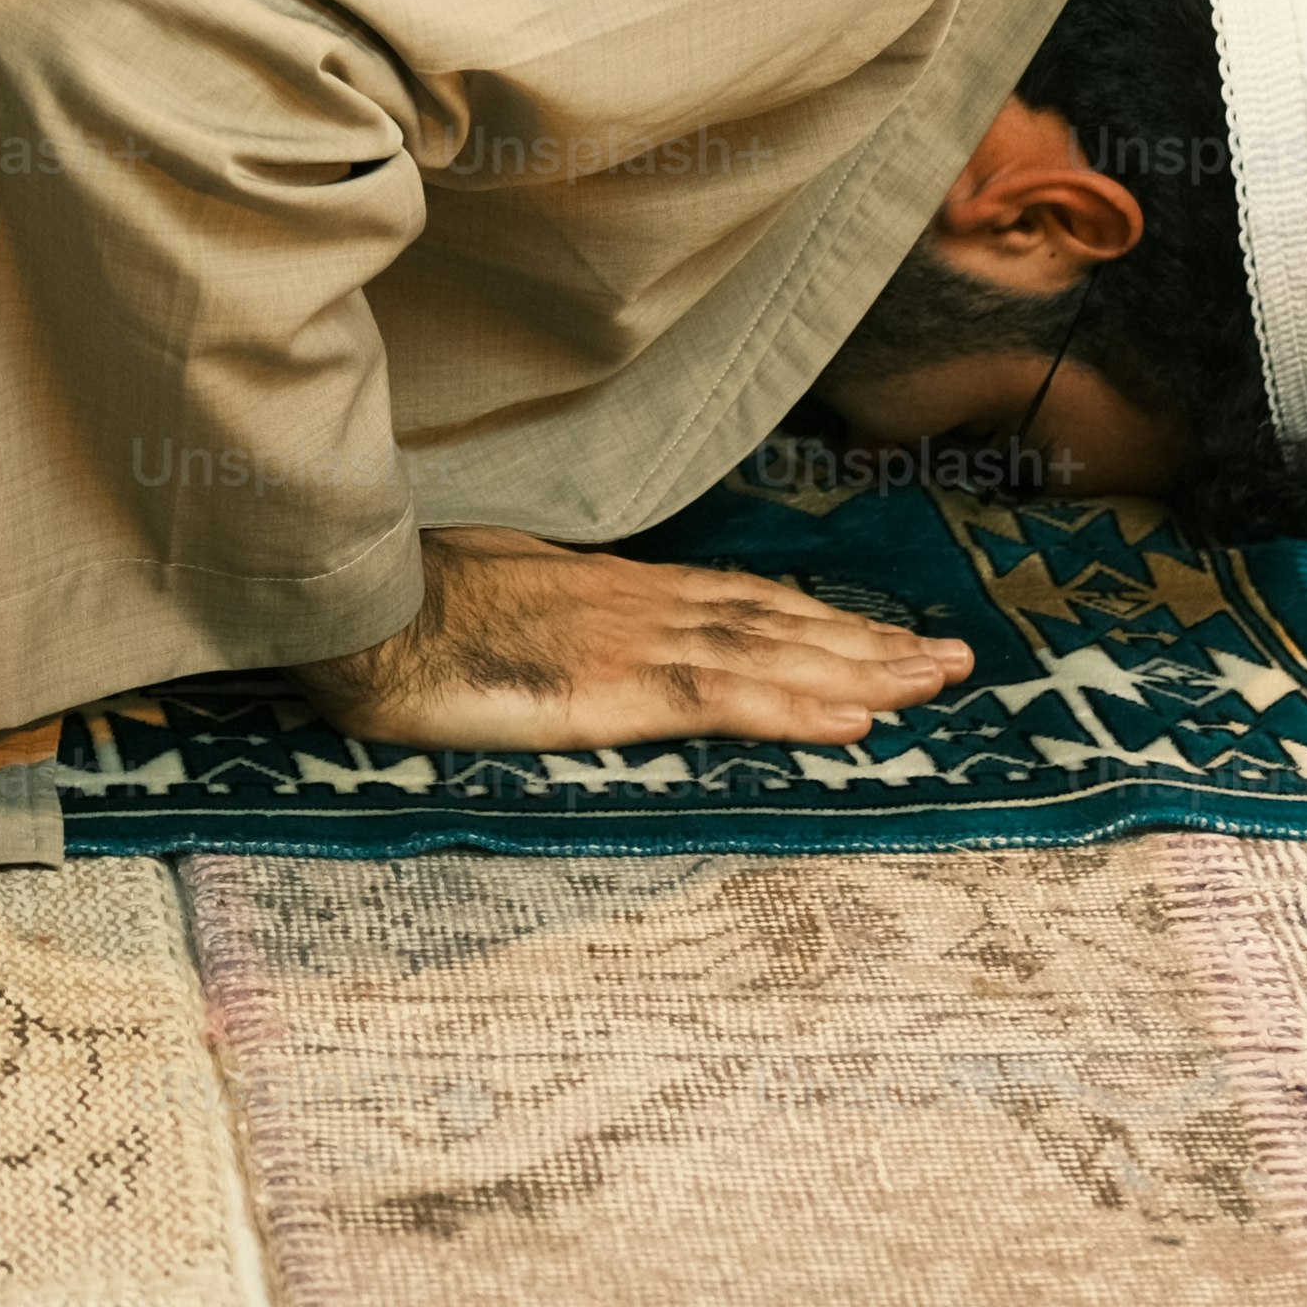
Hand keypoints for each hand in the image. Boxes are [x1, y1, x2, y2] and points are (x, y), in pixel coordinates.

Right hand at [287, 526, 971, 752]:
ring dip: (864, 668)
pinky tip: (858, 719)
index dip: (812, 618)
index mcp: (609, 588)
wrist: (354, 605)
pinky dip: (802, 706)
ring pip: (775, 653)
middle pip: (778, 620)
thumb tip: (543, 617)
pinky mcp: (613, 688)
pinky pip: (727, 699)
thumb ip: (534, 609)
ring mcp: (632, 641)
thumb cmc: (398, 602)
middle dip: (868, 640)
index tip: (876, 633)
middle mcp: (640, 605)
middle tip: (952, 660)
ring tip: (937, 682)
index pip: (736, 602)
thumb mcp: (484, 595)